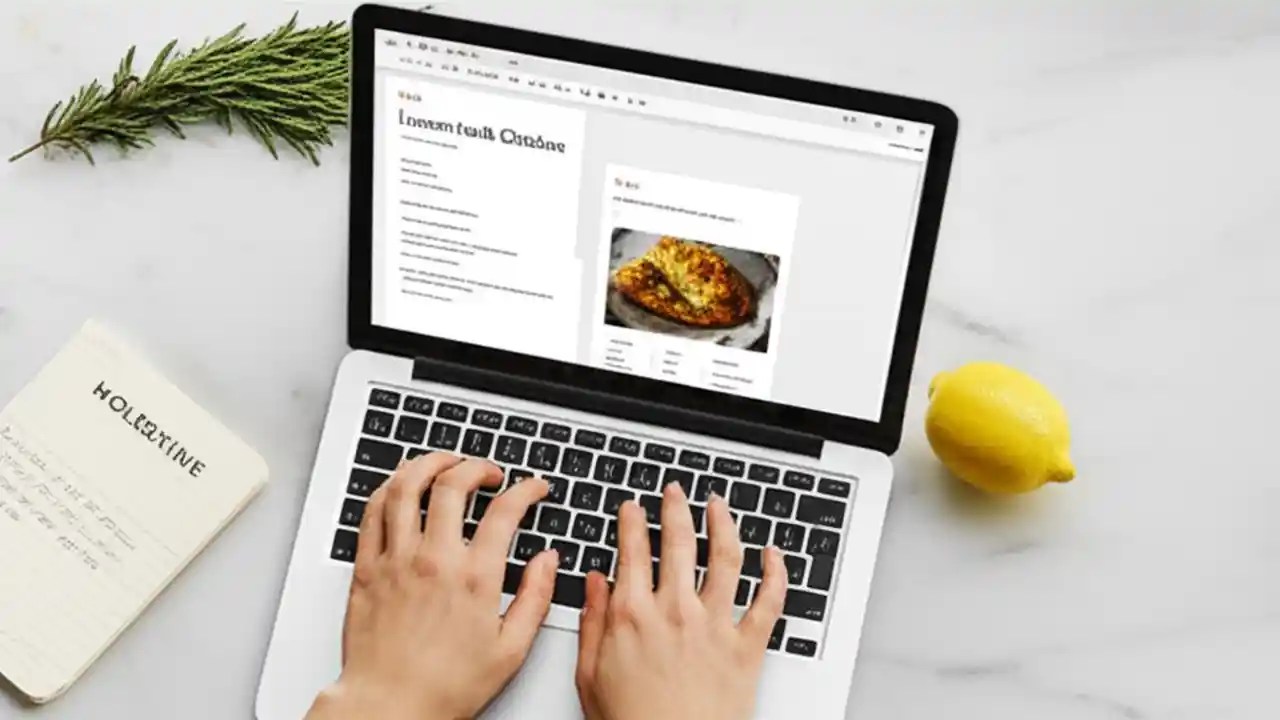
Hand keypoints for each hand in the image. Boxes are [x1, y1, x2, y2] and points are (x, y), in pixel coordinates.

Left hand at [306, 453, 557, 719]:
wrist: (389, 706)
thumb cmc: (445, 687)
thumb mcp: (510, 650)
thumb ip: (535, 598)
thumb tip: (548, 561)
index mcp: (475, 579)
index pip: (505, 511)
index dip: (526, 489)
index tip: (533, 488)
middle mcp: (434, 561)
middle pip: (453, 484)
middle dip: (476, 465)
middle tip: (488, 471)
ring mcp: (396, 561)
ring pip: (407, 487)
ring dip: (429, 463)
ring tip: (444, 461)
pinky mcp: (366, 569)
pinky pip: (372, 513)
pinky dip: (388, 489)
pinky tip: (401, 486)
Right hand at [575, 482, 786, 719]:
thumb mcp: (590, 676)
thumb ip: (592, 622)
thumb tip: (593, 582)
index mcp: (632, 616)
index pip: (632, 551)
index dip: (632, 522)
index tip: (633, 508)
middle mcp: (675, 611)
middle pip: (678, 542)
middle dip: (676, 508)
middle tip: (676, 491)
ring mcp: (715, 625)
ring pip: (724, 557)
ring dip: (722, 522)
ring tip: (719, 505)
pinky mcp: (747, 647)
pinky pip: (769, 601)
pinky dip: (776, 572)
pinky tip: (773, 553)